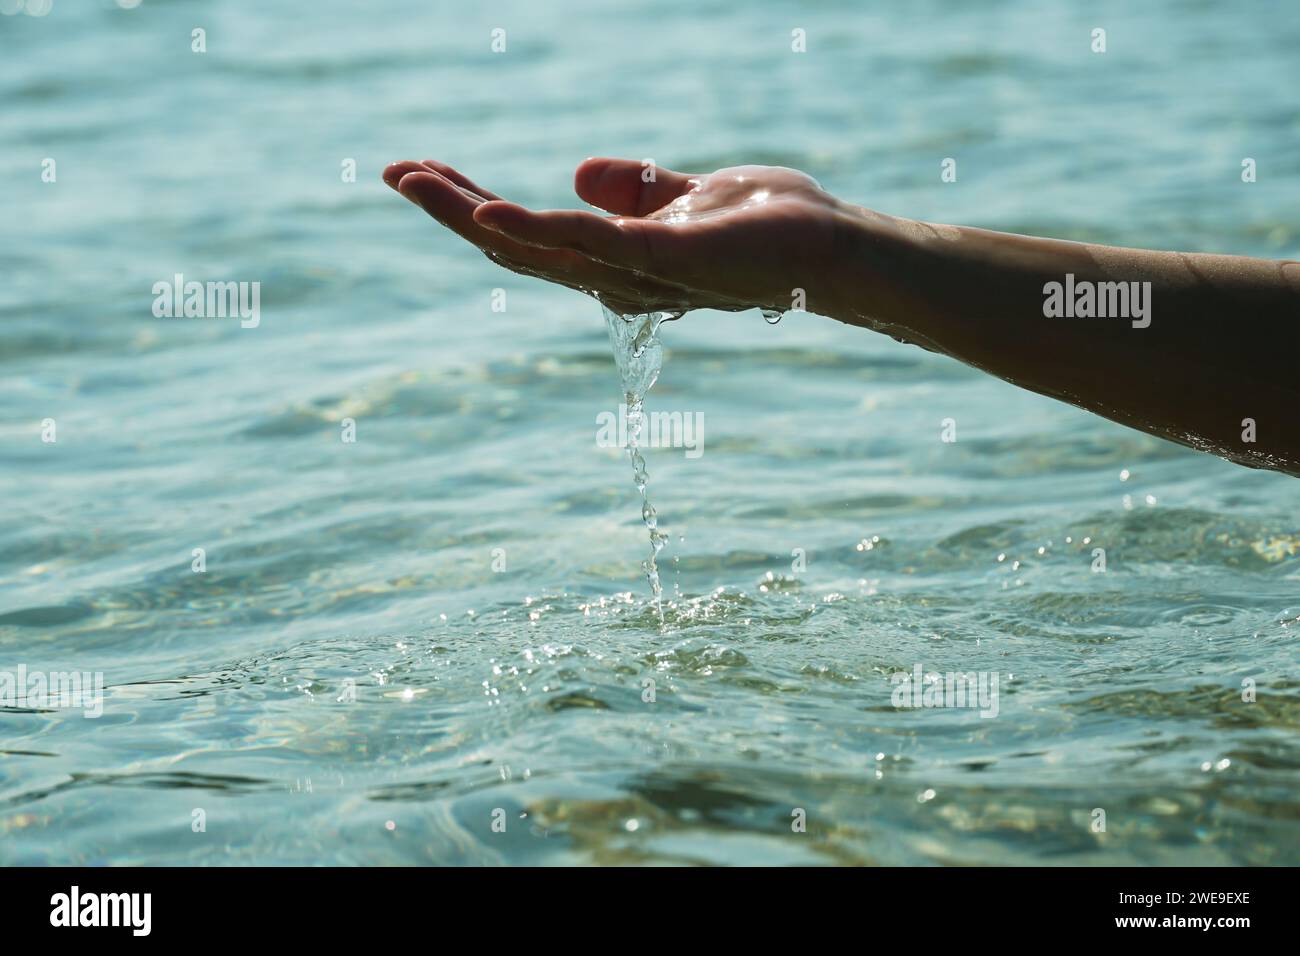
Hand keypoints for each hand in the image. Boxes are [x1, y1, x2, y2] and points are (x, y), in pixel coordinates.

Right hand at [382, 158, 849, 315]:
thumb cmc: (770, 230)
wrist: (835, 250)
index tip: (424, 170)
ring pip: (534, 246)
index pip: (528, 233)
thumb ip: (634, 192)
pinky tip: (489, 209)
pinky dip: (536, 227)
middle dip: (451, 209)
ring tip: (414, 180)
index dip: (472, 204)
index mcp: (614, 260)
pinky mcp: (664, 258)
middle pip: (514, 245)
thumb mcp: (685, 199)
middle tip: (393, 172)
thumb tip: (576, 175)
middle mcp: (614, 277)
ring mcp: (636, 272)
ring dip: (470, 213)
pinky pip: (588, 243)